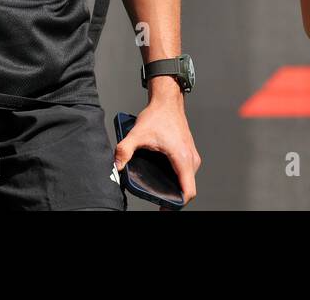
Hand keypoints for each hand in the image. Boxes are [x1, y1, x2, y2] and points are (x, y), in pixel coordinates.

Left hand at [114, 86, 199, 207]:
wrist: (167, 101)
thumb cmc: (157, 116)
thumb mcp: (137, 133)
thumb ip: (125, 150)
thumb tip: (116, 166)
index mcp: (182, 158)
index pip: (188, 192)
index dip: (177, 205)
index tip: (164, 208)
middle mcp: (191, 159)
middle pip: (187, 189)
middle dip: (174, 199)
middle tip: (158, 204)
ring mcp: (192, 156)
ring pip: (188, 182)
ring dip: (177, 190)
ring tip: (160, 193)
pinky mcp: (190, 154)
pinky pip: (187, 174)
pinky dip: (178, 180)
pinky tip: (165, 180)